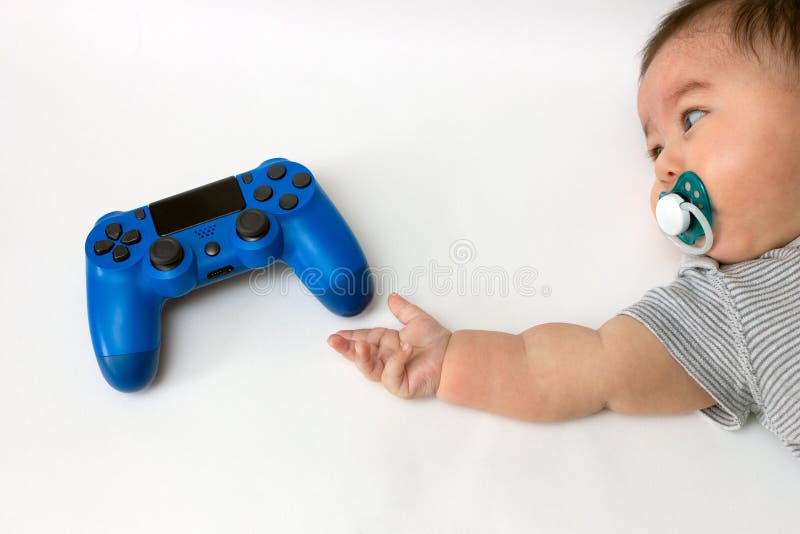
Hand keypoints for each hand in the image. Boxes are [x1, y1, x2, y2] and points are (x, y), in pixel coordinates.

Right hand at [327, 293, 451, 398]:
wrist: (453, 356)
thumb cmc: (437, 342)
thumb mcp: (418, 319)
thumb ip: (403, 309)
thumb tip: (392, 297)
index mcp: (387, 343)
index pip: (364, 338)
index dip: (350, 337)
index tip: (336, 334)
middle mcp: (386, 358)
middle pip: (360, 355)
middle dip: (345, 349)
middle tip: (333, 341)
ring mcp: (392, 373)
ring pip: (369, 369)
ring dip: (363, 358)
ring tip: (360, 346)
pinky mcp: (400, 385)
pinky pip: (391, 375)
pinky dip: (396, 361)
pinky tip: (406, 349)